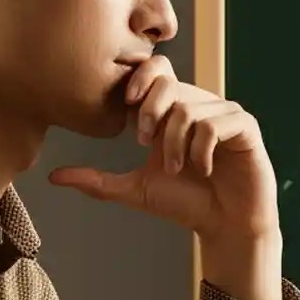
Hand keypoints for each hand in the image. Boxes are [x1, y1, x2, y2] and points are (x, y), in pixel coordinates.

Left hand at [48, 55, 279, 243]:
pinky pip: (218, 123)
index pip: (156, 71)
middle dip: (149, 113)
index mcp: (173, 112)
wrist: (225, 227)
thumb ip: (97, 181)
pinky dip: (204, 149)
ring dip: (176, 143)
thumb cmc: (186, 206)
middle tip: (143, 143)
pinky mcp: (246, 128)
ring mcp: (224, 115)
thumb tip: (53, 177)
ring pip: (189, 107)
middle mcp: (199, 106)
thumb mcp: (135, 190)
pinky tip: (205, 168)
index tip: (125, 112)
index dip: (138, 82)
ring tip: (179, 168)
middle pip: (168, 82)